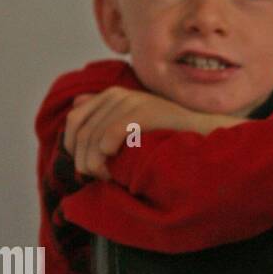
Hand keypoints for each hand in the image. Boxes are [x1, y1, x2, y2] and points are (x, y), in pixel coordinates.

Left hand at [62, 87, 216, 179]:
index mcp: (110, 96)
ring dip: (97, 163)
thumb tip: (77, 105)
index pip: (74, 121)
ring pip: (94, 137)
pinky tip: (114, 163)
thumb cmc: (167, 132)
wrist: (201, 130)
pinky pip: (113, 132)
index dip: (72, 147)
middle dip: (85, 161)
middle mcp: (116, 95)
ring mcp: (131, 101)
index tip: (85, 167)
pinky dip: (107, 151)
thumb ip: (105, 113)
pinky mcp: (144, 112)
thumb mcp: (133, 120)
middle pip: (83, 132)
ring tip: (109, 177)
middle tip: (99, 178)